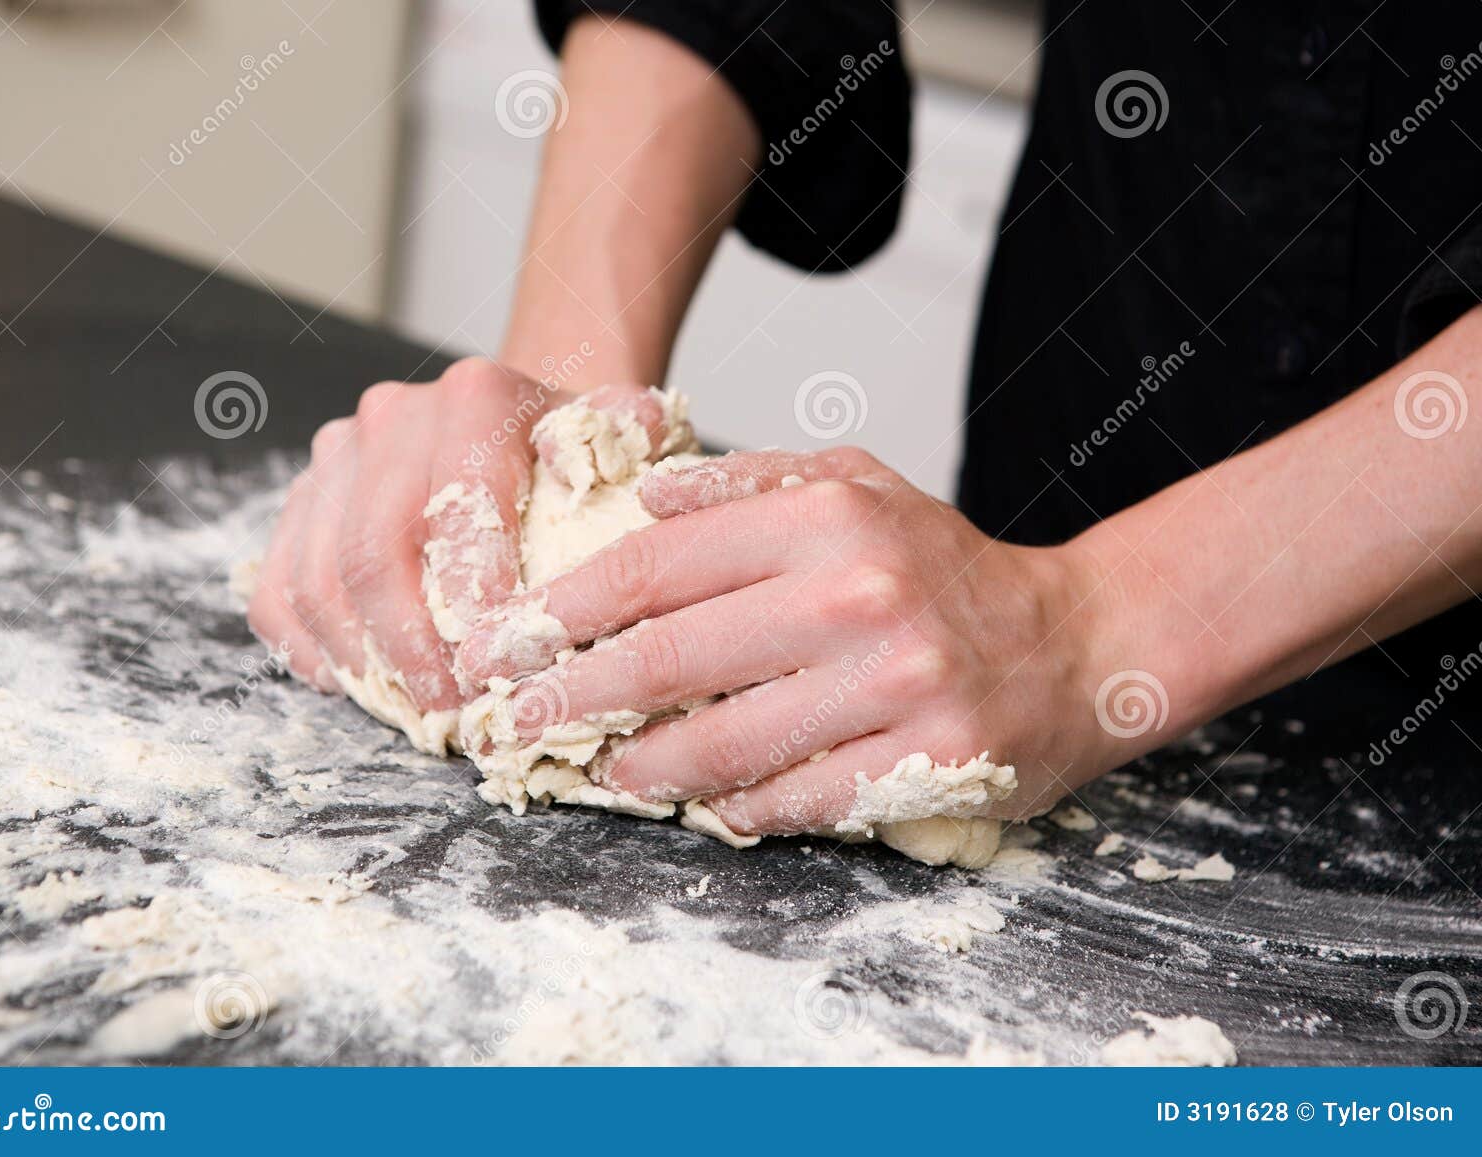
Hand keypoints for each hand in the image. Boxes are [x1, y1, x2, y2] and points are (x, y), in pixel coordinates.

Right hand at [245, 357, 676, 718]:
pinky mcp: (301, 504)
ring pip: (316, 577)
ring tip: (415, 712)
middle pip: (372, 551)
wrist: (519, 426)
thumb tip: (638, 467)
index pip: (454, 505)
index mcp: (473, 397)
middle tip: (454, 711)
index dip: (468, 600)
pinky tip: (359, 686)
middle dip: (412, 648)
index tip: (497, 668)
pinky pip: (278, 589)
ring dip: (362, 659)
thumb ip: (637, 439)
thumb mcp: (626, 439)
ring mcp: (335, 460)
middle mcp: (391, 417)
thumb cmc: (576, 455)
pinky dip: (309, 649)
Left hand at [458, 447, 1134, 835]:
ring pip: (724, 744)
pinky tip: (701, 804)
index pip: (656, 565)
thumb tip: (641, 496)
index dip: (566, 610)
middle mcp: (856, 597)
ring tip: (597, 773)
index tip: (508, 641)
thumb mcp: (857, 486)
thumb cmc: (943, 567)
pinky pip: (796, 799)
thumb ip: (746, 485)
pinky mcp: (925, 762)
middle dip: (574, 699)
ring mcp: (894, 687)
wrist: (1077, 645)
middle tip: (517, 724)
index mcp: (824, 519)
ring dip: (639, 769)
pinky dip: (734, 808)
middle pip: (670, 659)